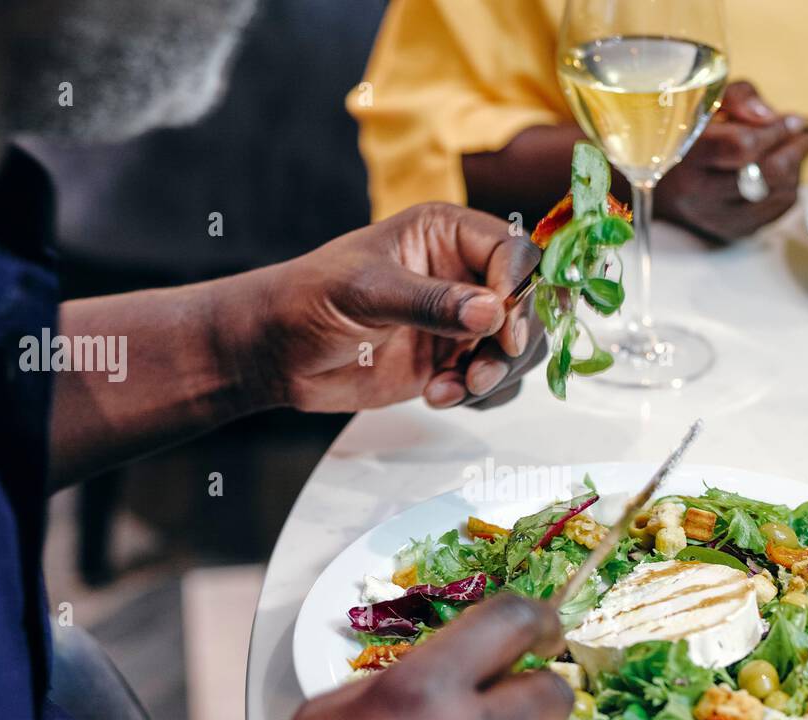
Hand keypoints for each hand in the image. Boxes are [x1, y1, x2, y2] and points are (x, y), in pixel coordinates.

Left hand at [217, 203, 544, 412]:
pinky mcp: (453, 361)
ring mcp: (462, 321)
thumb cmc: (309, 300)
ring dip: (496, 375)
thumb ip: (431, 301)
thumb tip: (493, 312)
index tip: (501, 330)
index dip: (520, 291)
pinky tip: (438, 396)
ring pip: (518, 348)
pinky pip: (495, 381)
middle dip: (513, 344)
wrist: (278, 353)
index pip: (515, 253)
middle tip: (480, 371)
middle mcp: (464, 274)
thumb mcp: (367, 292)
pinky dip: (478, 396)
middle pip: (529, 305)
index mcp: (448, 234)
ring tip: (454, 389)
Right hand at [655, 81, 807, 243]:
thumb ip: (739, 97)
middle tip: (800, 132)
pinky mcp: (736, 231)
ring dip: (795, 166)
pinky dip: (789, 184)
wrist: (668, 187)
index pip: (742, 146)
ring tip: (790, 148)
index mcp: (688, 157)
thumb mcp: (709, 104)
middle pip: (768, 173)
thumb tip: (769, 116)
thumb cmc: (693, 136)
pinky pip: (781, 207)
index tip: (790, 118)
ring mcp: (720, 219)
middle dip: (793, 148)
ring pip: (781, 191)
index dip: (774, 130)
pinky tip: (781, 171)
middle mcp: (701, 194)